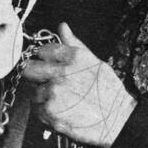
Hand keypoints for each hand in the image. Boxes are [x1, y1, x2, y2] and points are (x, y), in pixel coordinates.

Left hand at [21, 22, 135, 147]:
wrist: (119, 120)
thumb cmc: (108, 91)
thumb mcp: (94, 62)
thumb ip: (74, 44)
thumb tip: (62, 27)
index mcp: (72, 58)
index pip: (42, 51)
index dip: (43, 57)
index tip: (46, 63)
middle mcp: (61, 74)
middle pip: (29, 68)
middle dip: (33, 73)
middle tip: (42, 80)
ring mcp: (54, 94)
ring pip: (33, 91)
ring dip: (42, 94)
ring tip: (60, 99)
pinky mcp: (51, 113)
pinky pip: (37, 109)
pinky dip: (45, 110)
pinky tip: (60, 110)